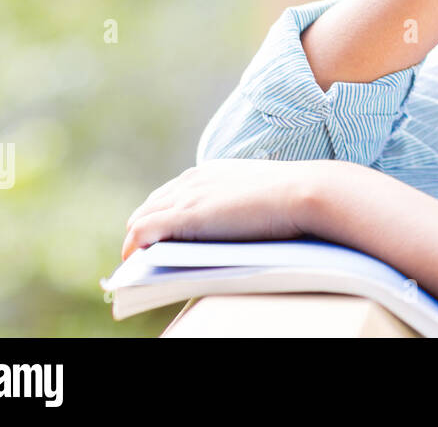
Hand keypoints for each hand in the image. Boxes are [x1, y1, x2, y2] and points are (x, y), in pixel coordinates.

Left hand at [121, 158, 323, 260]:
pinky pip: (142, 232)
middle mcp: (192, 180)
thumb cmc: (294, 195)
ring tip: (136, 266)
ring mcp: (187, 197)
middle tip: (143, 255)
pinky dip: (134, 249)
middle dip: (144, 230)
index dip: (163, 216)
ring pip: (140, 220)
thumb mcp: (259, 193)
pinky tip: (135, 264)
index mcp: (210, 171)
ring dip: (136, 243)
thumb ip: (240, 202)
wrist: (304, 192)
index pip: (170, 194)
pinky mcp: (184, 216)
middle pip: (149, 206)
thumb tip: (242, 219)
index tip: (162, 236)